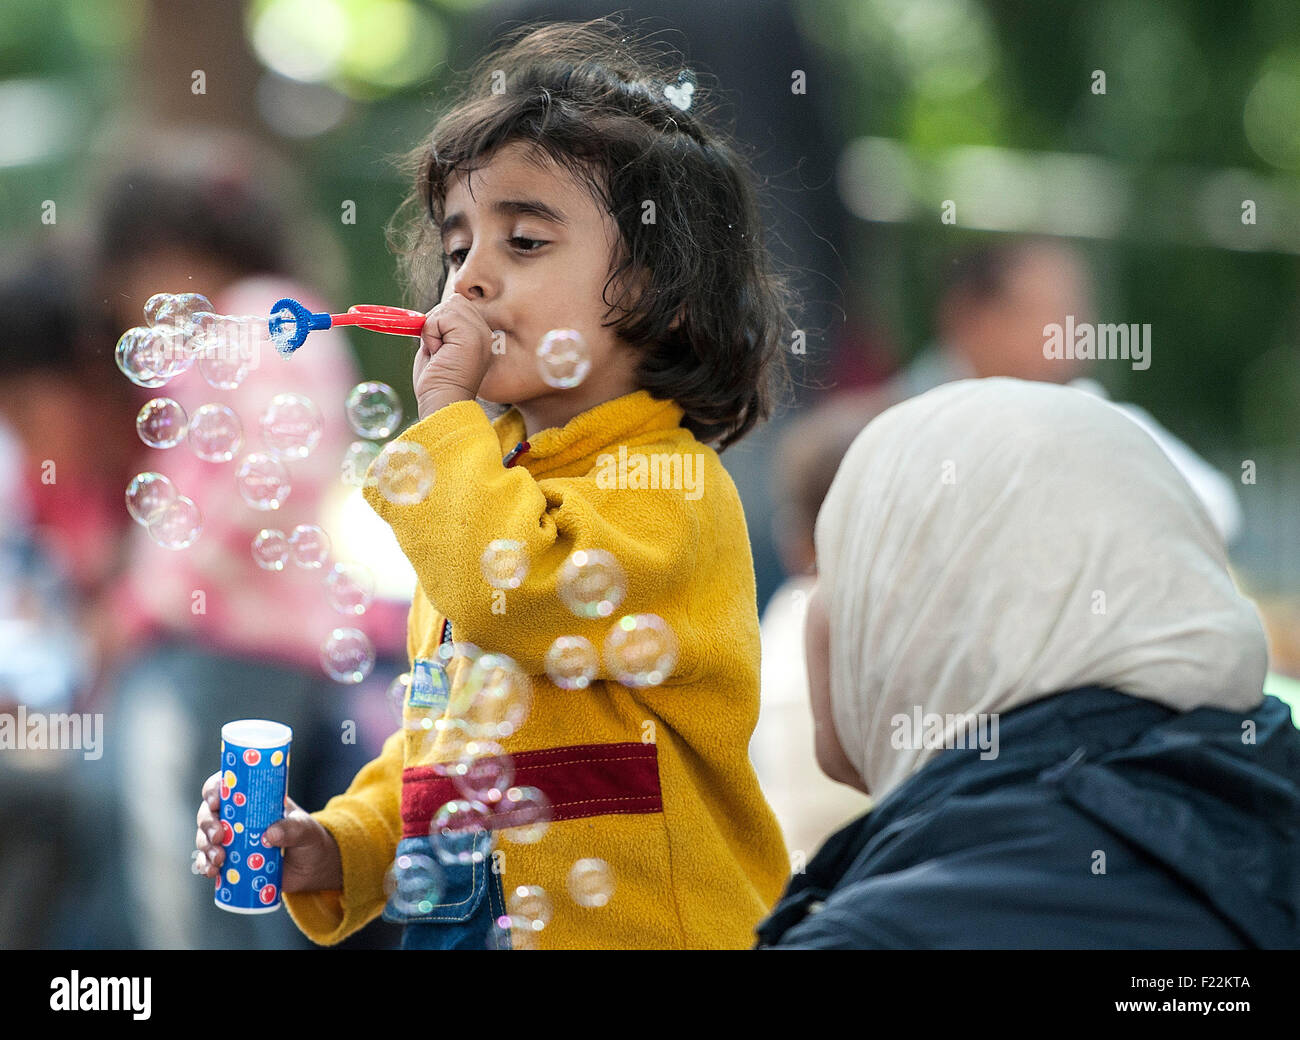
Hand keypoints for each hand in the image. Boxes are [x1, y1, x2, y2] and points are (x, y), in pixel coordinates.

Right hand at [195, 771, 342, 893]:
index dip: (214, 789)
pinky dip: (205, 866)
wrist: (312, 868)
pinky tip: (211, 872)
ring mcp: (231, 841)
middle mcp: (237, 818)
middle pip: (209, 813)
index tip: (215, 800)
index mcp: (254, 800)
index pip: (226, 787)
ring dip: (205, 848)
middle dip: (207, 823)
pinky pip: (208, 862)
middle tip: (218, 836)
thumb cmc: (309, 839)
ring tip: (218, 860)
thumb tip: (269, 835)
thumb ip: (292, 829)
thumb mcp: (305, 829)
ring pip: (205, 838)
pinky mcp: (230, 862)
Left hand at [413, 293, 495, 418]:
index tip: (440, 349)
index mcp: (479, 337)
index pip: (459, 308)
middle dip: (437, 321)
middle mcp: (485, 333)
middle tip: (439, 351)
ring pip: (449, 305)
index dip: (441, 322)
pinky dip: (432, 332)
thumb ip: (439, 329)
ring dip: (434, 327)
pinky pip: (442, 316)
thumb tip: (427, 314)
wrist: (441, 404)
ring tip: (440, 352)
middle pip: (456, 302)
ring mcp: (481, 333)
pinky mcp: (472, 336)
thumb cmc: (436, 384)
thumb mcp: (437, 348)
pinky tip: (439, 353)